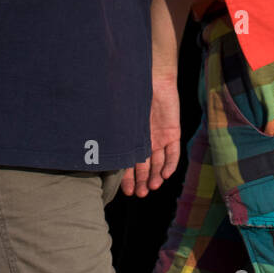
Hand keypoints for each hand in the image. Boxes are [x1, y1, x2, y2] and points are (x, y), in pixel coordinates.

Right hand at [120, 76, 179, 197]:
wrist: (152, 78)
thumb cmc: (132, 97)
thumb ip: (116, 135)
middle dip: (142, 182)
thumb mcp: (121, 118)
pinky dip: (170, 165)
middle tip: (139, 194)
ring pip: (159, 164)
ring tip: (152, 187)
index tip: (126, 192)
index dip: (129, 179)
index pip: (130, 164)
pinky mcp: (173, 133)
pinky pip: (173, 153)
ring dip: (155, 177)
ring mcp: (160, 138)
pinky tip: (165, 175)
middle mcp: (146, 142)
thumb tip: (100, 152)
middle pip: (145, 168)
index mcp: (131, 140)